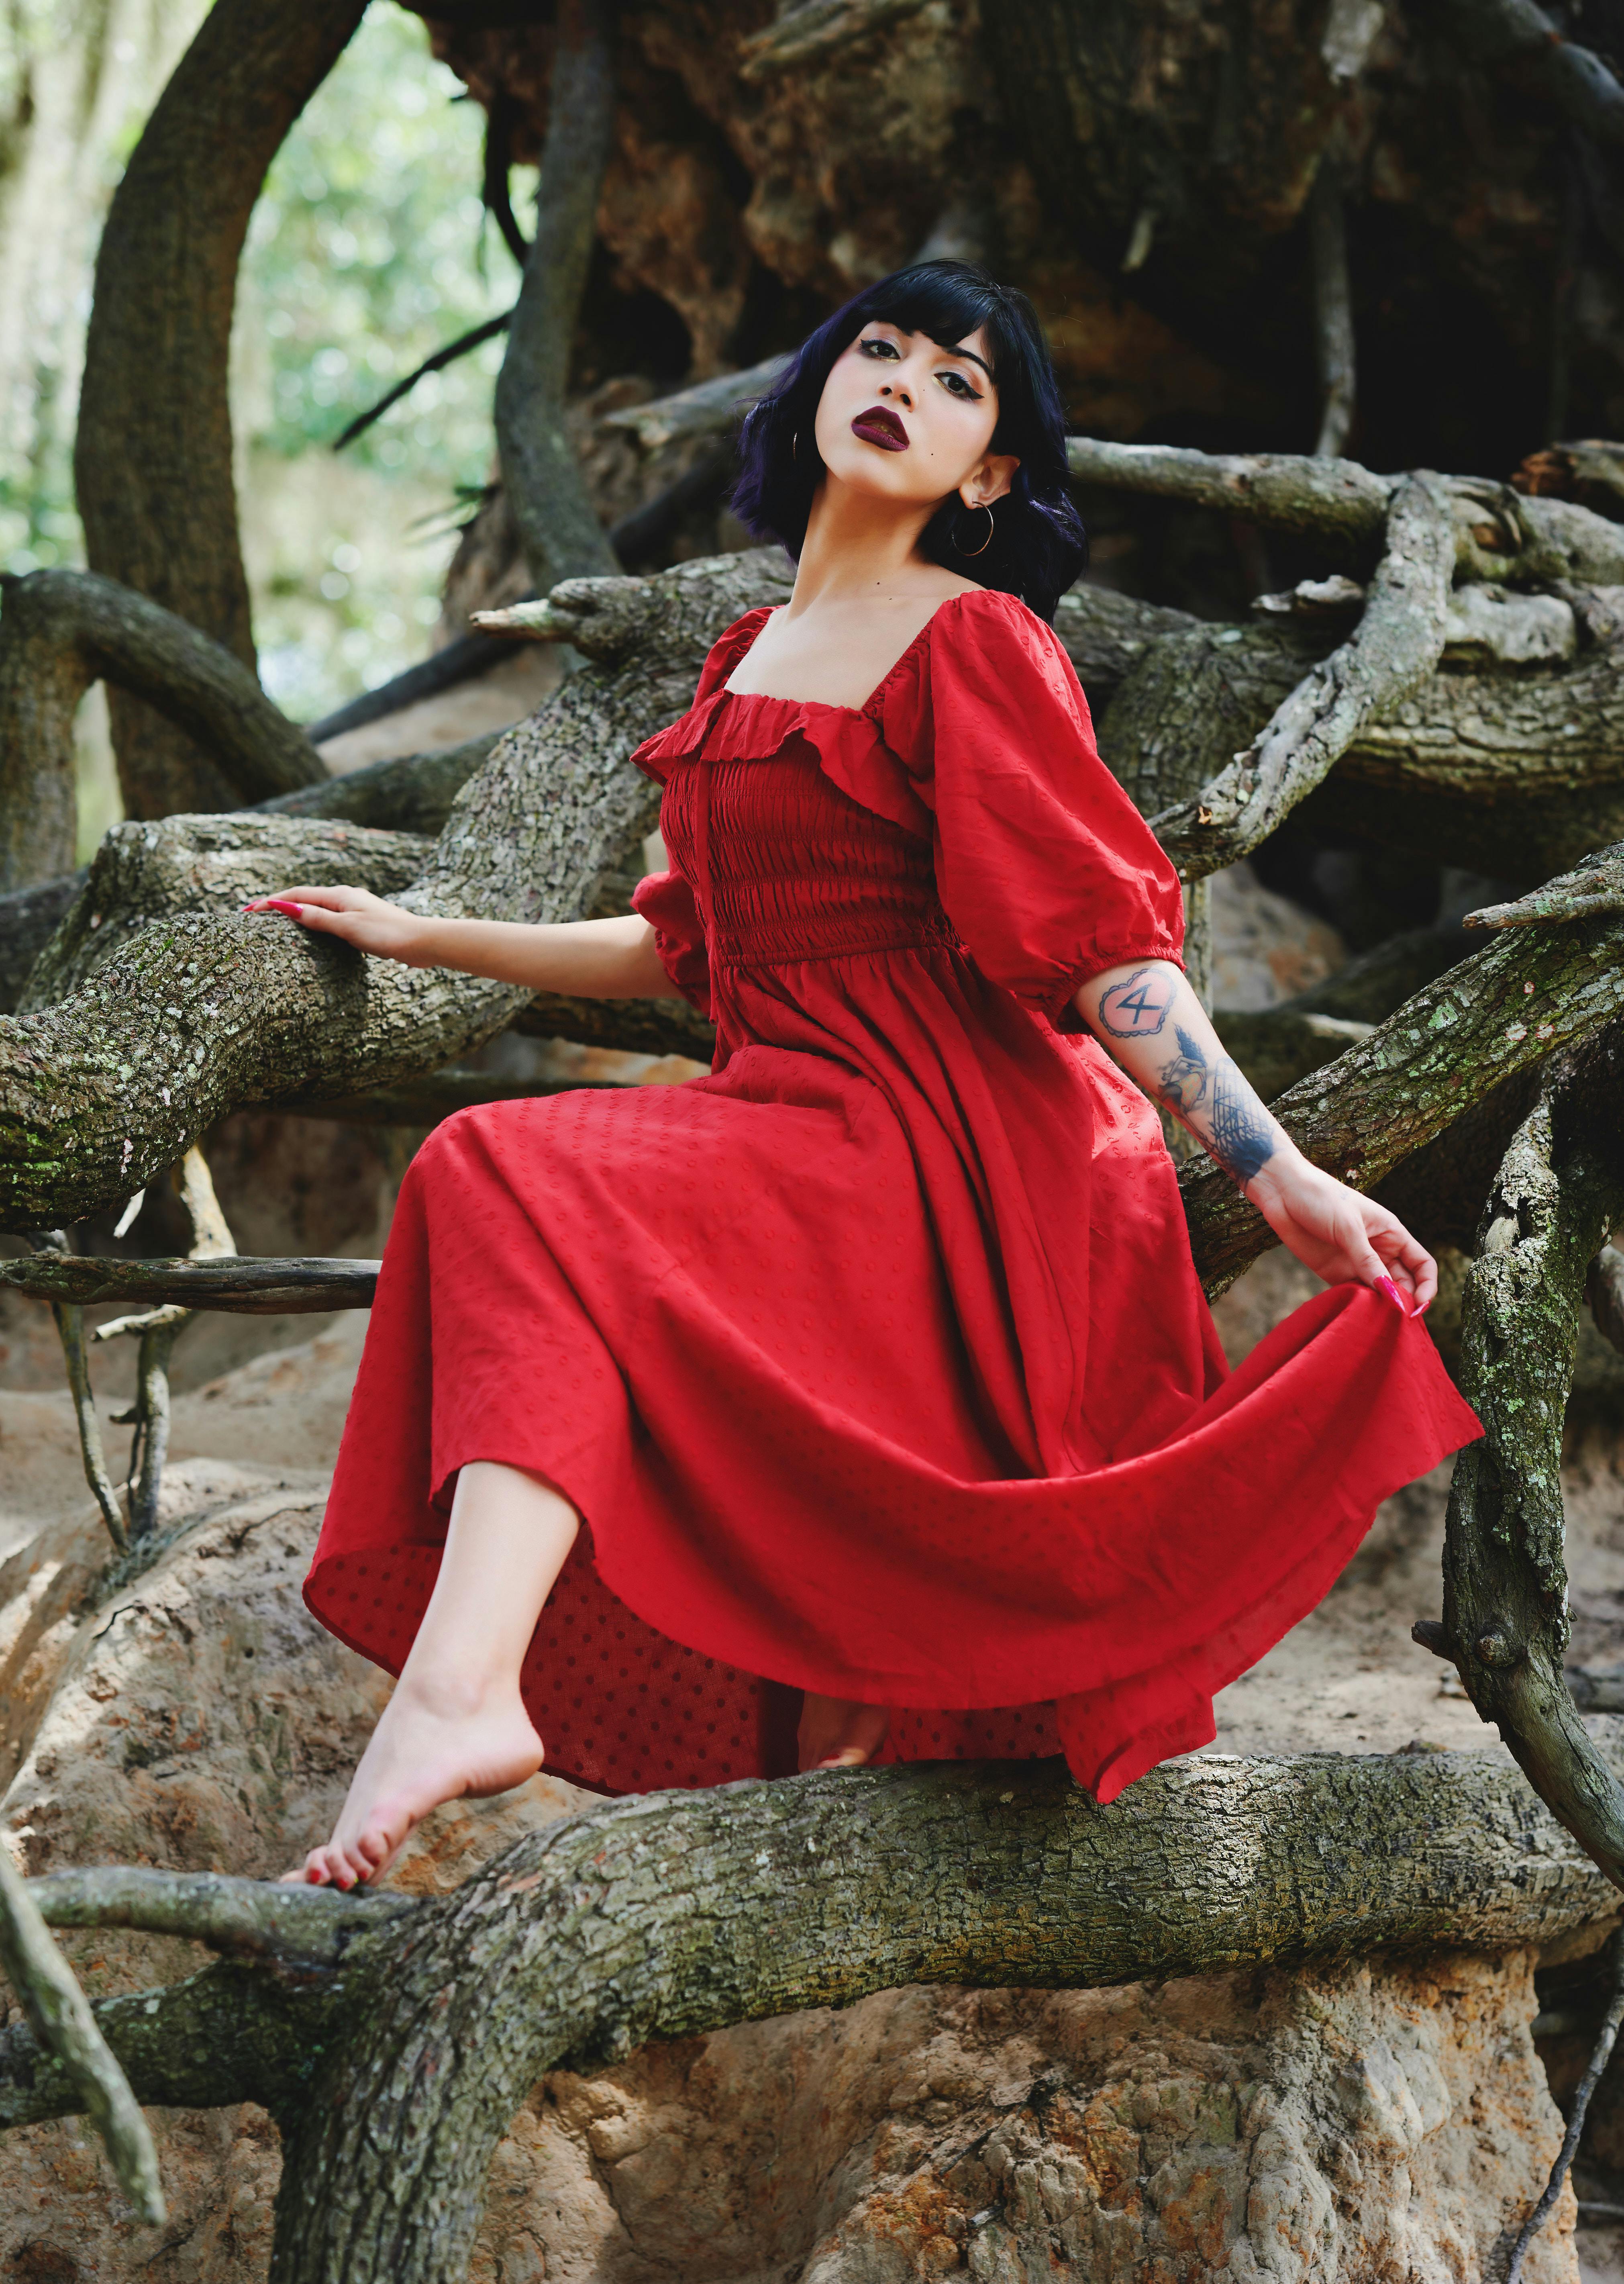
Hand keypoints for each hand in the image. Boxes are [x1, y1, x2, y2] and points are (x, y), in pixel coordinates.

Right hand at [242, 884, 427, 964]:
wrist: (422, 941)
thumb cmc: (387, 934)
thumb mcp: (347, 926)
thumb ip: (317, 918)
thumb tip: (287, 908)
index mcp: (339, 895)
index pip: (296, 895)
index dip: (271, 902)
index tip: (248, 911)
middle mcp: (346, 897)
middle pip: (305, 898)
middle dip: (279, 905)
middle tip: (254, 914)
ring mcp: (356, 909)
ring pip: (318, 908)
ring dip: (296, 913)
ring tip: (275, 922)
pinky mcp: (365, 923)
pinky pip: (331, 919)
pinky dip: (314, 922)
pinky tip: (313, 932)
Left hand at [1244, 1147, 1436, 1314]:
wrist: (1282, 1192)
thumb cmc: (1321, 1198)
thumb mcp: (1349, 1228)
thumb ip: (1369, 1263)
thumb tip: (1392, 1296)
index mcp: (1392, 1234)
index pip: (1422, 1265)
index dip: (1427, 1286)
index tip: (1417, 1306)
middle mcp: (1379, 1251)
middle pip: (1404, 1284)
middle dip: (1404, 1303)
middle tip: (1395, 1322)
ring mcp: (1357, 1264)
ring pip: (1380, 1294)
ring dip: (1381, 1309)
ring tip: (1377, 1323)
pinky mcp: (1335, 1273)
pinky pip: (1355, 1296)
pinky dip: (1358, 1307)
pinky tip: (1355, 1316)